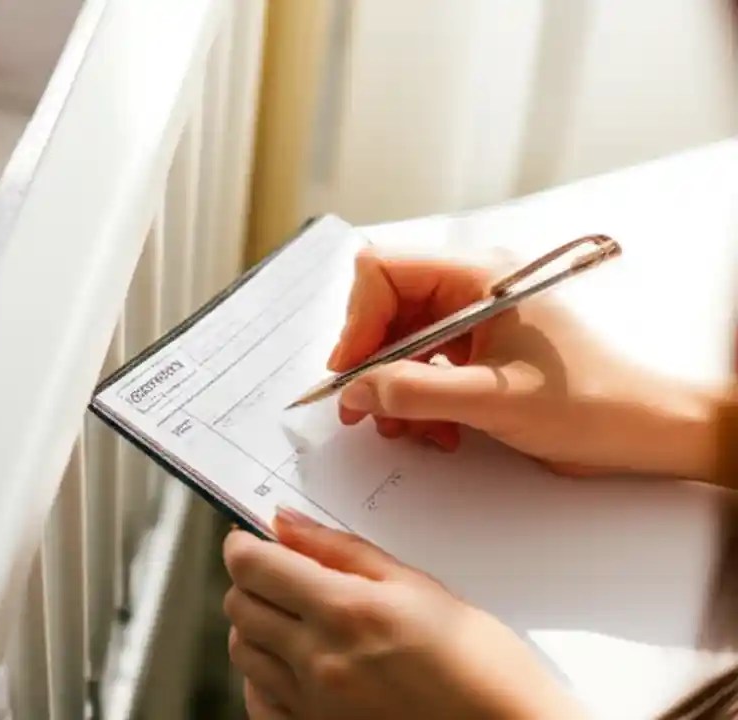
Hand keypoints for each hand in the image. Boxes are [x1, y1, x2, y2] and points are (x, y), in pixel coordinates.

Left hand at [224, 509, 587, 719]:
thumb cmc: (482, 664)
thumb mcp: (418, 588)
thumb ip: (341, 550)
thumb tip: (285, 522)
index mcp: (346, 611)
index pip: (253, 566)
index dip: (243, 545)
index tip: (251, 540)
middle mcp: (320, 660)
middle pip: (239, 604)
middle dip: (251, 580)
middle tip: (281, 574)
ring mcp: (314, 704)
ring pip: (242, 650)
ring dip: (255, 625)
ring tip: (292, 618)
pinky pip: (257, 698)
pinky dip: (262, 675)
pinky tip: (294, 664)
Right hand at [328, 248, 718, 480]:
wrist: (644, 430)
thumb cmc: (591, 403)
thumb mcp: (492, 400)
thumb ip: (415, 392)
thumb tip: (357, 389)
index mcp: (480, 276)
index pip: (385, 270)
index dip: (358, 320)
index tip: (352, 370)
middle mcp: (473, 287)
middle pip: (386, 308)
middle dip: (371, 362)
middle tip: (363, 408)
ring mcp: (475, 318)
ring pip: (400, 342)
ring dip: (394, 389)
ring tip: (407, 428)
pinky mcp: (478, 349)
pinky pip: (423, 365)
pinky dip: (417, 399)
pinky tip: (436, 430)